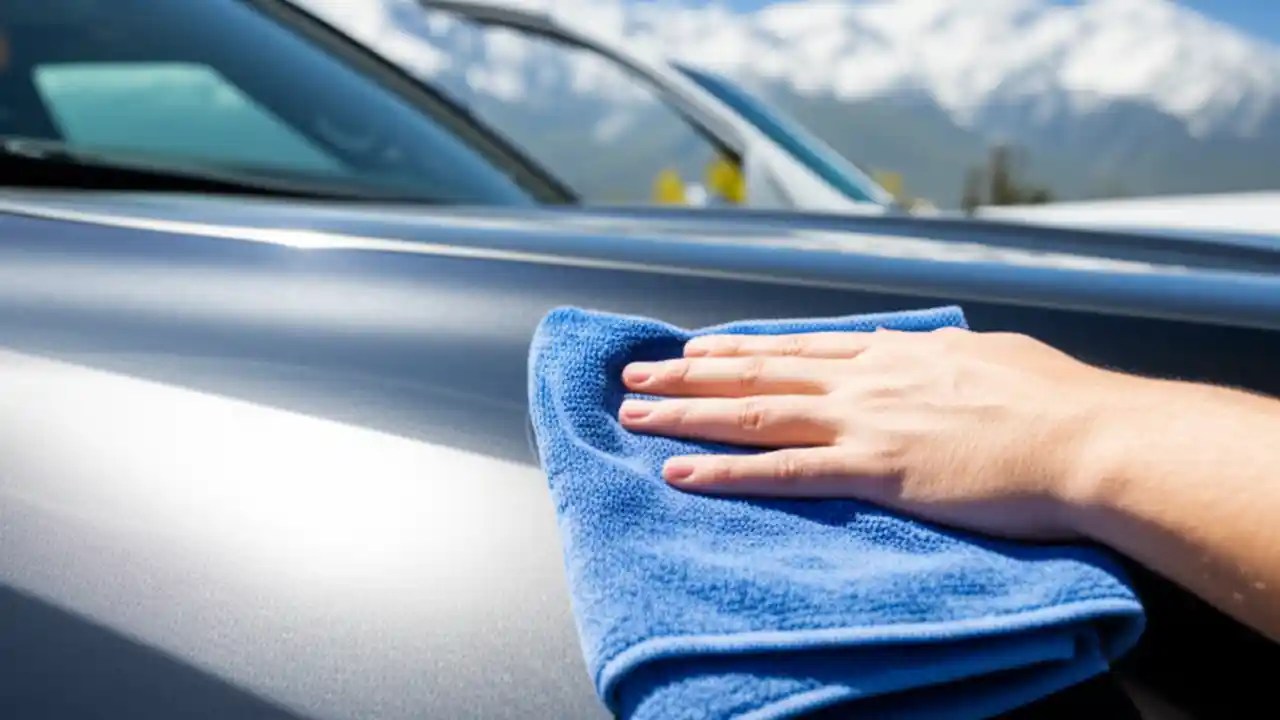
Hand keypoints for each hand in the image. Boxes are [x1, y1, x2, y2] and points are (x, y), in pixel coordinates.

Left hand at [619, 327, 1133, 539]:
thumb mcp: (991, 358)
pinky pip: (783, 472)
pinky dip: (727, 473)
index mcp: (895, 352)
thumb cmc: (1056, 401)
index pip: (797, 347)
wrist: (1089, 437)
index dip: (739, 348)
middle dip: (689, 375)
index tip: (695, 349)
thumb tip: (930, 350)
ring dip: (688, 416)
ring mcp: (865, 422)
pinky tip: (682, 473)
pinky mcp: (875, 470)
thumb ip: (944, 357)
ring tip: (635, 417)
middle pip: (758, 372)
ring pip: (754, 414)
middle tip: (635, 375)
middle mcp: (866, 378)